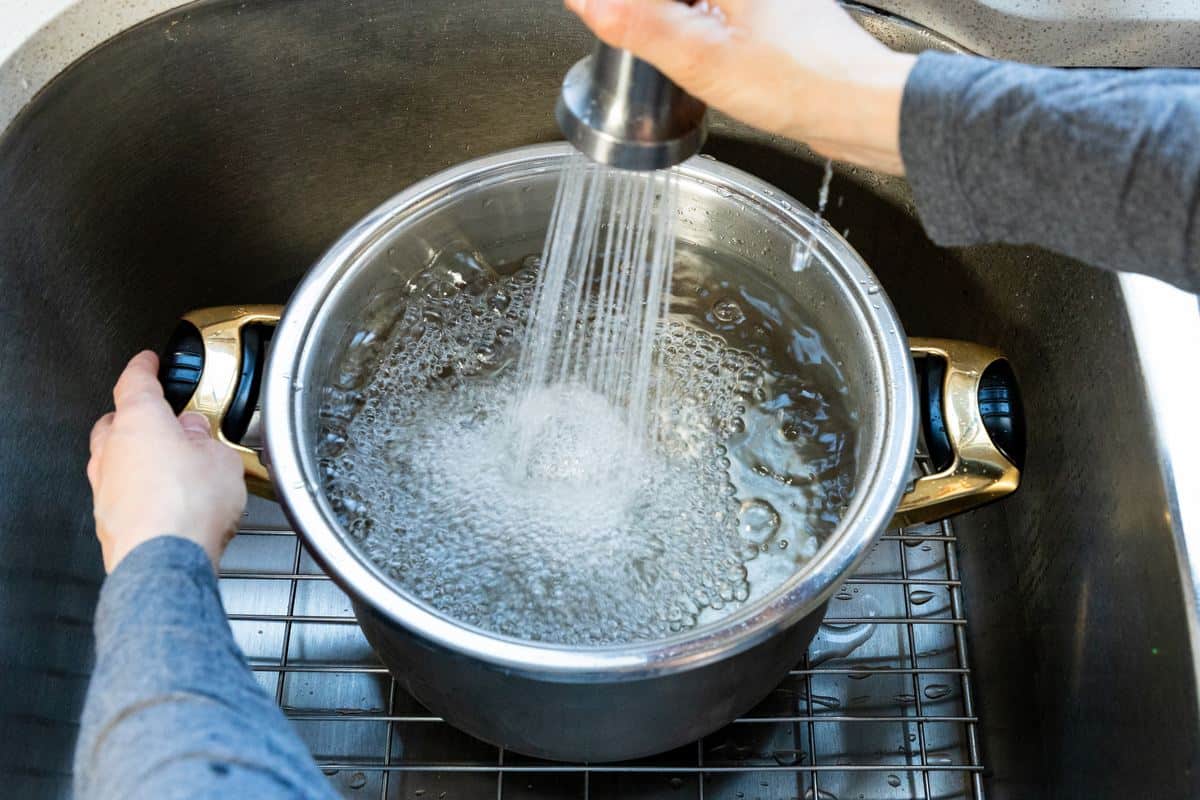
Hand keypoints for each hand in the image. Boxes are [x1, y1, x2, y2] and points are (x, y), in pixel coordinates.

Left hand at [88, 351, 246, 571]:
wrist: (165, 560)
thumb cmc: (187, 507)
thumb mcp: (220, 458)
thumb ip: (205, 438)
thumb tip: (197, 432)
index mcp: (138, 421)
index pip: (134, 381)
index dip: (143, 367)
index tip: (148, 362)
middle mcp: (112, 451)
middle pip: (116, 421)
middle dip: (137, 417)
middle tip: (168, 422)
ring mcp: (105, 487)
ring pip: (115, 460)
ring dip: (138, 458)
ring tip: (174, 467)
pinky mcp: (108, 519)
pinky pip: (121, 493)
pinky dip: (139, 490)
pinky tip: (165, 501)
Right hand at [564, 0, 915, 174]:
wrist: (861, 108)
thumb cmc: (800, 82)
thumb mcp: (700, 58)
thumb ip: (638, 25)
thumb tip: (588, 2)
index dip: (629, 10)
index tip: (602, 17)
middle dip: (649, 18)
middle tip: (616, 27)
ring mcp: (767, 0)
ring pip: (699, 5)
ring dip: (670, 22)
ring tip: (640, 37)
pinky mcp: (776, 18)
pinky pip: (718, 13)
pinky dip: (695, 28)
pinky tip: (690, 55)